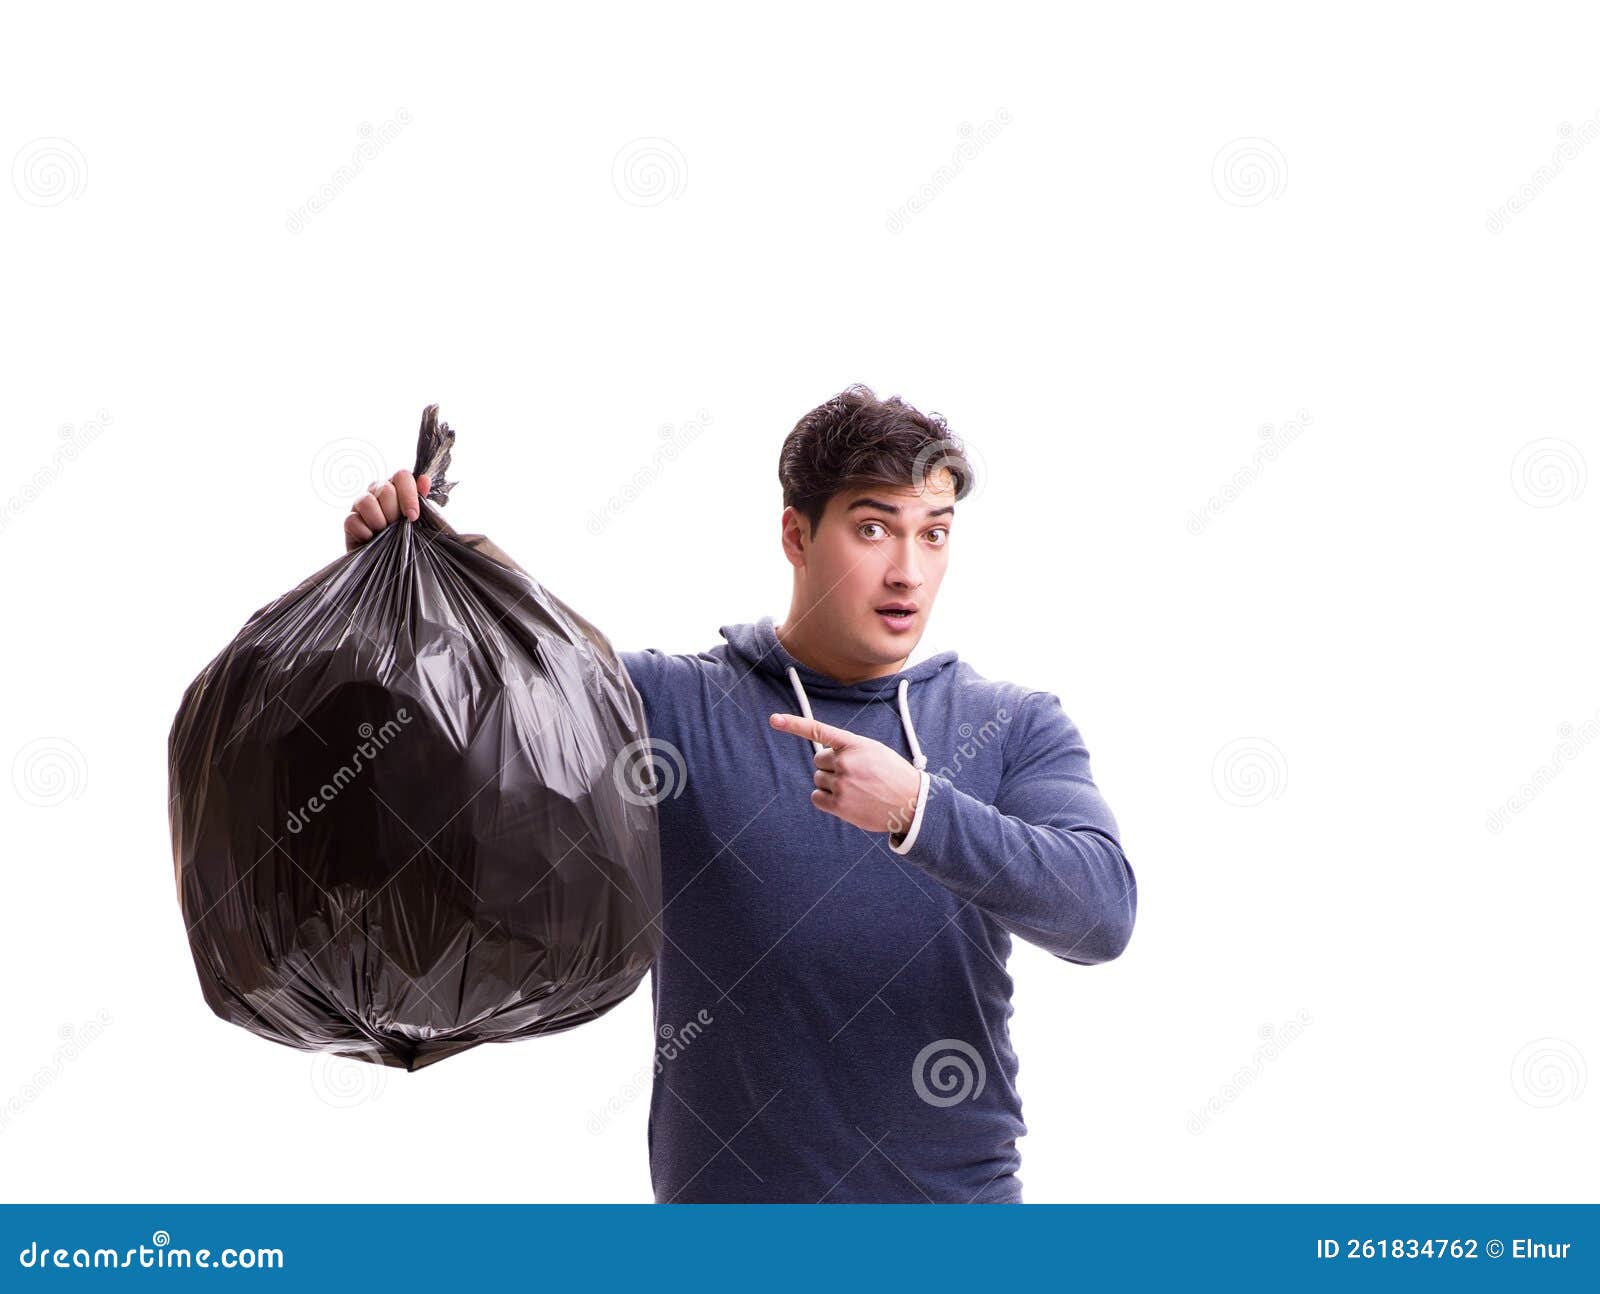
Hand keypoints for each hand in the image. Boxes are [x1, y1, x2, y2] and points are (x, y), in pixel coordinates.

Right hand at [344, 470, 430, 551]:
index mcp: (398, 489)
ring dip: (379, 521)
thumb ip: (422, 502)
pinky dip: (365, 532)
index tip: (413, 516)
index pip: (402, 476)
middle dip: (394, 512)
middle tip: (396, 526)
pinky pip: (353, 520)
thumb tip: (425, 479)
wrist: (391, 566)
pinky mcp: (349, 521)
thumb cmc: (407, 541)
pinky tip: (371, 540)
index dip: (408, 494)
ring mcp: (361, 505)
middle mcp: (378, 492)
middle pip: (385, 489)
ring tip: (383, 533)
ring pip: (366, 501)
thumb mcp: (420, 523)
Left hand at [768, 713, 923, 836]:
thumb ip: (849, 749)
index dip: (794, 724)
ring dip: (831, 783)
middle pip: (818, 760)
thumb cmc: (892, 775)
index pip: (819, 731)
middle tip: (854, 774)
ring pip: (818, 779)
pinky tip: (846, 800)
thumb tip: (824, 757)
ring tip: (855, 789)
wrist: (911, 803)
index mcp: (854, 744)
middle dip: (831, 766)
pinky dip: (826, 799)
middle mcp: (845, 762)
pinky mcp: (838, 805)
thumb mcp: (874, 751)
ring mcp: (841, 784)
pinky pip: (817, 797)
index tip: (774, 719)